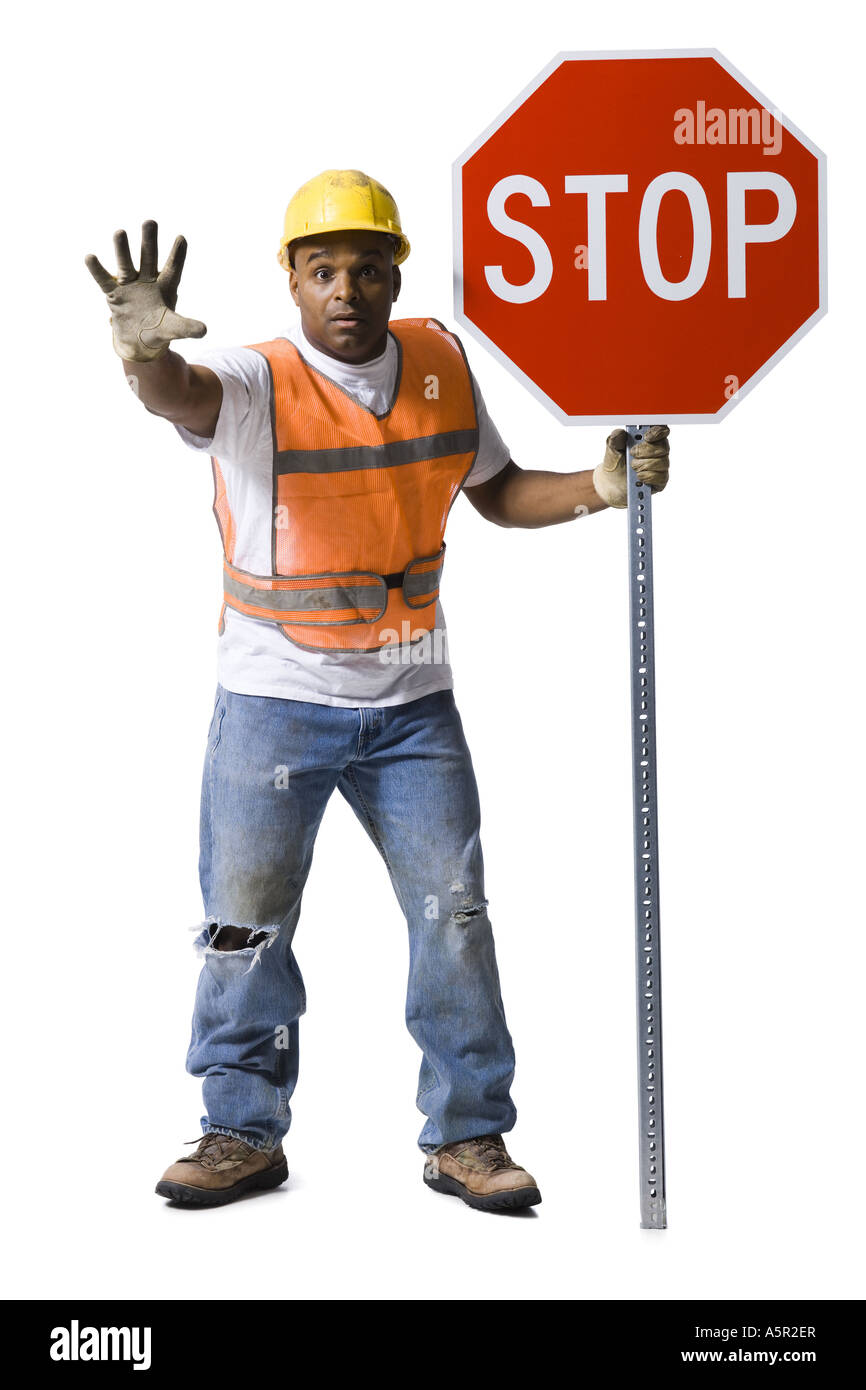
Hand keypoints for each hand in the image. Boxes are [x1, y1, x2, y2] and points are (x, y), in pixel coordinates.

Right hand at [85, 220, 206, 361]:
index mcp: (166, 287)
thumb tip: (204, 331)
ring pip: (126, 264)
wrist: (139, 341)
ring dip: (123, 249)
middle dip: (149, 242)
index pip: (173, 269)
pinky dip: (97, 270)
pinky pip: (103, 281)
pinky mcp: (114, 295)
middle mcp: (148, 281)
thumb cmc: (159, 330)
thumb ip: (187, 327)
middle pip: (149, 258)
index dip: (177, 255)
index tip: (182, 238)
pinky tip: (90, 257)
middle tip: (150, 222)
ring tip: (120, 232)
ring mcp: (130, 286)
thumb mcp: (174, 329)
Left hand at [593, 425, 669, 508]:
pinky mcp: (661, 480)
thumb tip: (620, 433)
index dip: (657, 432)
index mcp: (648, 438)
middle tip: (632, 454)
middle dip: (645, 451)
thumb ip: (616, 439)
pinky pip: (661, 477)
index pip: (661, 430)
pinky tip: (640, 477)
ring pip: (663, 462)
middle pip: (663, 447)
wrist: (612, 484)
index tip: (647, 437)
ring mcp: (661, 465)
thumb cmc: (615, 464)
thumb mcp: (612, 449)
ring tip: (633, 467)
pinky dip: (648, 477)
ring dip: (644, 465)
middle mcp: (658, 450)